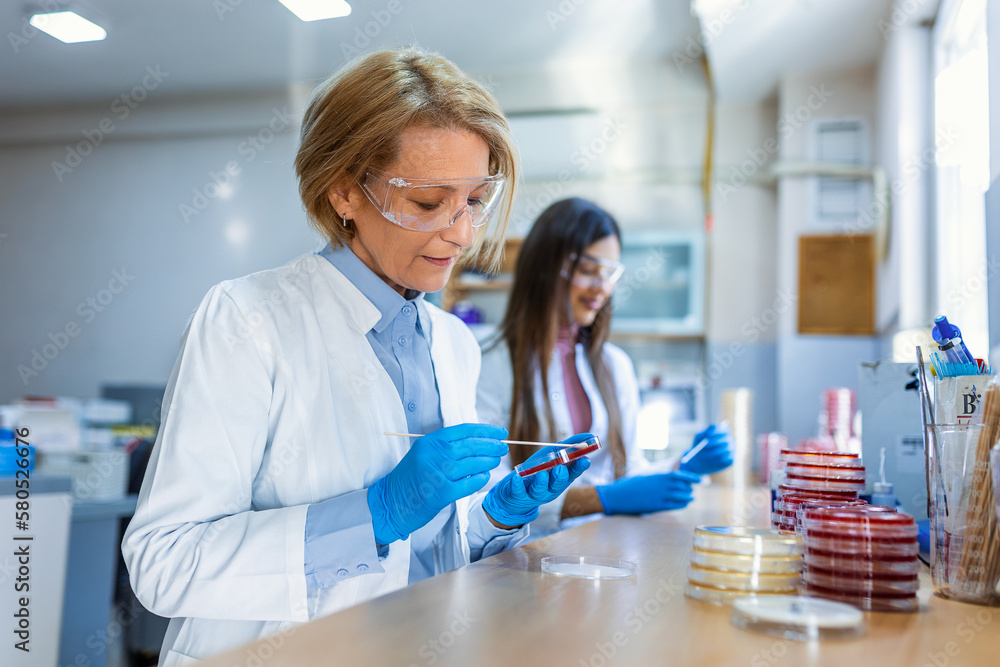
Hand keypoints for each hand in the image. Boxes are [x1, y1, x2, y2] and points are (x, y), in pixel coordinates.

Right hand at [368, 423, 507, 543]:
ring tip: (496, 461)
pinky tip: (485, 476)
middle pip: (471, 446)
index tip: (499, 432)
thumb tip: (478, 442)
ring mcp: (439, 473)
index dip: (486, 430)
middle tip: (503, 447)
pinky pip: (469, 483)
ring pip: (473, 464)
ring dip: (488, 462)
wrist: (392, 502)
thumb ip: (445, 447)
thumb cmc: (410, 478)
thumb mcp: (423, 454)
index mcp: (430, 441)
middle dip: (491, 446)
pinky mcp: (443, 492)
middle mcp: (434, 454)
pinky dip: (480, 478)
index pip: (464, 430)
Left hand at [483, 433, 592, 526]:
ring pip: (540, 490)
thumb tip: (589, 436)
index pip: (572, 474)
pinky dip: (518, 485)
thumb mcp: (553, 455)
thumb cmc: (539, 469)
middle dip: (559, 477)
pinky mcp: (518, 494)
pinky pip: (518, 491)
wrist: (516, 493)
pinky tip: (517, 478)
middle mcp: (550, 488)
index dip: (579, 467)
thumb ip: (570, 446)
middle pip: (557, 485)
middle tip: (560, 468)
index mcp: (561, 479)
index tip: (584, 459)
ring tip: (541, 474)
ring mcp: (534, 493)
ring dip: (541, 481)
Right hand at [595, 470, 701, 514]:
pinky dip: (682, 504)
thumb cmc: (630, 485)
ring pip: (681, 496)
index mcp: (658, 476)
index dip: (691, 477)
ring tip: (692, 497)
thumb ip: (657, 478)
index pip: (680, 475)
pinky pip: (674, 505)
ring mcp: (660, 496)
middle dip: (689, 488)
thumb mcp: (645, 477)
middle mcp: (662, 485)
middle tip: (692, 489)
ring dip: (688, 497)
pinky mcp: (657, 506)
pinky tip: (685, 504)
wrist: (620, 495)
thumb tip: (667, 477)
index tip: (699, 479)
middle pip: (682, 486)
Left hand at [678, 424, 732, 475]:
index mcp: (723, 432)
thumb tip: (713, 425)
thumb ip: (706, 431)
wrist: (700, 461)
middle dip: (715, 442)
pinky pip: (726, 459)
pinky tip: (711, 461)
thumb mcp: (699, 438)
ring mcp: (732, 450)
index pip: (724, 430)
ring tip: (704, 455)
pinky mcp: (731, 459)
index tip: (708, 435)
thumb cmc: (700, 446)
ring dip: (714, 452)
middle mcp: (729, 440)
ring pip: (726, 450)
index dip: (717, 432)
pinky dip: (717, 460)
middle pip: (726, 440)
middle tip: (706, 445)